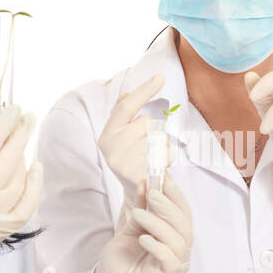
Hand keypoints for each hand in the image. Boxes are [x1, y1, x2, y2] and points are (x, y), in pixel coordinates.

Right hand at [0, 104, 42, 272]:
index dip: (3, 125)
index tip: (14, 109)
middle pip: (7, 162)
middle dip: (19, 136)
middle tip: (28, 118)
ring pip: (18, 181)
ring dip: (22, 158)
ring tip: (18, 146)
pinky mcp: (3, 231)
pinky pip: (27, 205)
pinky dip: (35, 184)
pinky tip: (35, 168)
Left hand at [90, 173, 191, 272]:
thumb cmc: (120, 260)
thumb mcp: (130, 228)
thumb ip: (140, 208)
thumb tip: (144, 184)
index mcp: (174, 237)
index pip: (184, 214)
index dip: (177, 196)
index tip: (165, 179)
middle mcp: (179, 251)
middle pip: (184, 225)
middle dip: (169, 207)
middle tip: (152, 194)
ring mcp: (175, 265)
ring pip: (177, 240)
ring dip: (158, 224)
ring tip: (139, 215)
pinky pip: (169, 259)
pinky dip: (157, 246)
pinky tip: (143, 239)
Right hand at [99, 74, 171, 197]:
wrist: (138, 195)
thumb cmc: (136, 161)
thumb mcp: (127, 138)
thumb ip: (126, 117)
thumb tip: (125, 95)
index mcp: (107, 134)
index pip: (126, 106)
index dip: (144, 91)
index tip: (160, 77)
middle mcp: (110, 145)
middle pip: (146, 122)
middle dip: (155, 132)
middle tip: (150, 148)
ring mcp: (120, 160)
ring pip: (156, 138)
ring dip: (162, 147)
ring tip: (153, 159)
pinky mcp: (134, 173)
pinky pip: (161, 155)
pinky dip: (165, 159)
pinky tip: (157, 168)